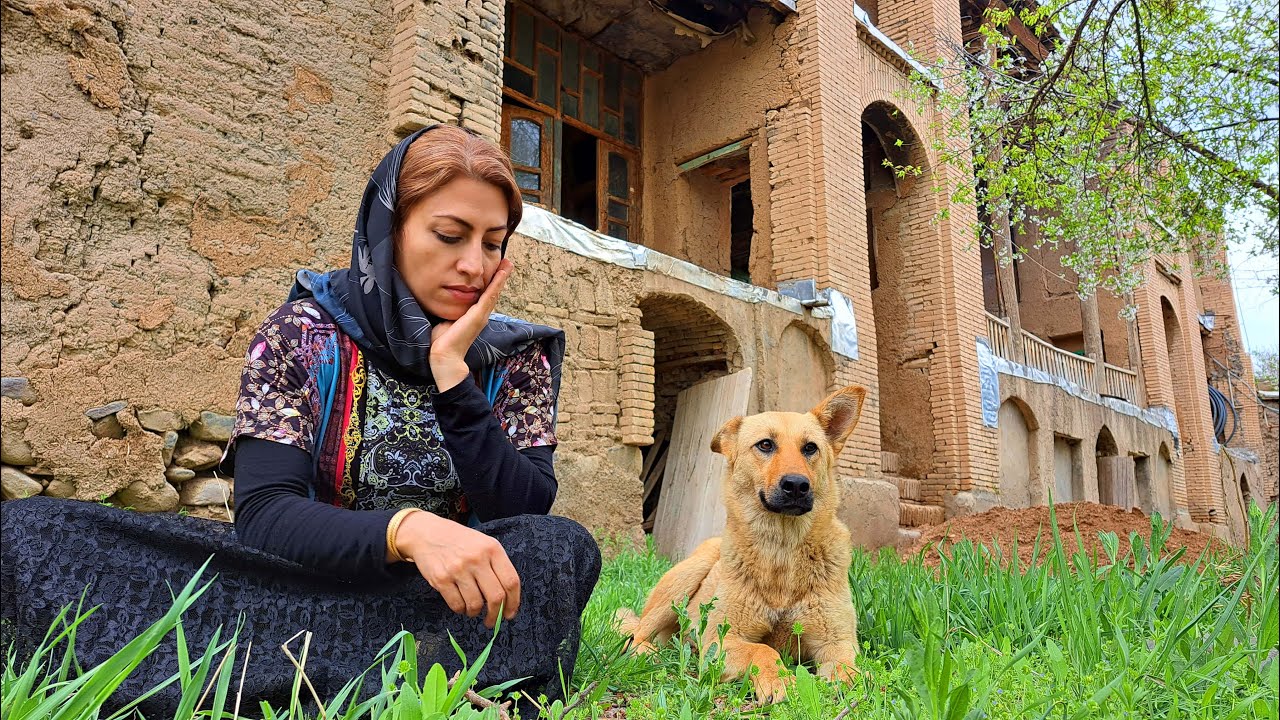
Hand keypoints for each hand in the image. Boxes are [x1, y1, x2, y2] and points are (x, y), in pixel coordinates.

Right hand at [396, 510, 520, 628]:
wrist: (427, 533)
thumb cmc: (460, 541)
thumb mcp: (484, 544)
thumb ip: (496, 566)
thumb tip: (507, 599)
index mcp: (492, 549)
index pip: (511, 581)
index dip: (513, 602)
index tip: (509, 613)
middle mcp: (477, 558)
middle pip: (496, 597)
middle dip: (496, 615)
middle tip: (492, 621)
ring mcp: (458, 569)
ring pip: (475, 604)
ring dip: (475, 613)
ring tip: (473, 610)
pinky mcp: (441, 579)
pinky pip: (456, 605)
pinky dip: (461, 610)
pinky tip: (461, 604)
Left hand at [429, 258, 514, 390]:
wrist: (444, 356)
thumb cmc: (442, 341)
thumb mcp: (447, 320)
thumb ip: (452, 311)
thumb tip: (446, 301)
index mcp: (474, 316)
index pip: (485, 296)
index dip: (492, 283)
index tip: (496, 271)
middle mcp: (481, 315)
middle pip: (494, 292)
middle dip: (500, 277)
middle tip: (508, 263)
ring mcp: (482, 315)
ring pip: (494, 292)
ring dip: (502, 277)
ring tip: (508, 264)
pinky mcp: (478, 316)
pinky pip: (489, 296)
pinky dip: (496, 283)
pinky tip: (501, 273)